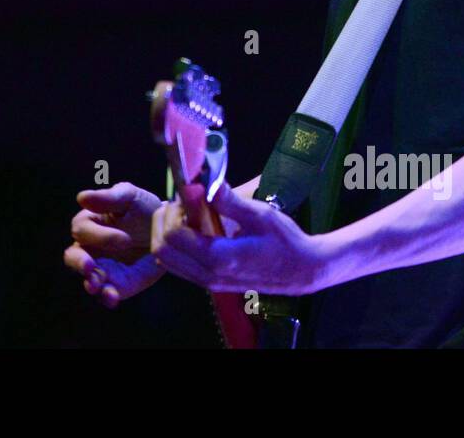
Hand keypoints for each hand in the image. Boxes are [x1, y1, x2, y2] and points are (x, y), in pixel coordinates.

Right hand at [63, 182, 166, 307]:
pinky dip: (107, 297)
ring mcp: (103, 268)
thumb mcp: (130, 197)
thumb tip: (81, 198)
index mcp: (89, 223)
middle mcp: (91, 248)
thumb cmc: (144, 208)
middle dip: (79, 263)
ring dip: (91, 283)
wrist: (169, 230)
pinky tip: (113, 297)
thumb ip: (108, 197)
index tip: (126, 240)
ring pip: (87, 278)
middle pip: (73, 257)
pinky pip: (107, 293)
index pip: (82, 231)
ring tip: (98, 286)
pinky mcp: (118, 284)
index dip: (100, 236)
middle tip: (90, 266)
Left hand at [150, 185, 325, 295]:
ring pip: (166, 260)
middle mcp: (208, 274)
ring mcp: (208, 281)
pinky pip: (178, 266)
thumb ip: (230, 201)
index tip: (188, 196)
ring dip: (167, 234)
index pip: (173, 236)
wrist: (302, 271)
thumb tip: (208, 182)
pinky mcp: (211, 282)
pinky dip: (176, 246)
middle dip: (163, 222)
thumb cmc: (284, 242)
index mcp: (218, 258)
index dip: (174, 211)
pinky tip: (193, 228)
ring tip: (185, 214)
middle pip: (162, 250)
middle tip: (180, 203)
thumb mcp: (260, 215)